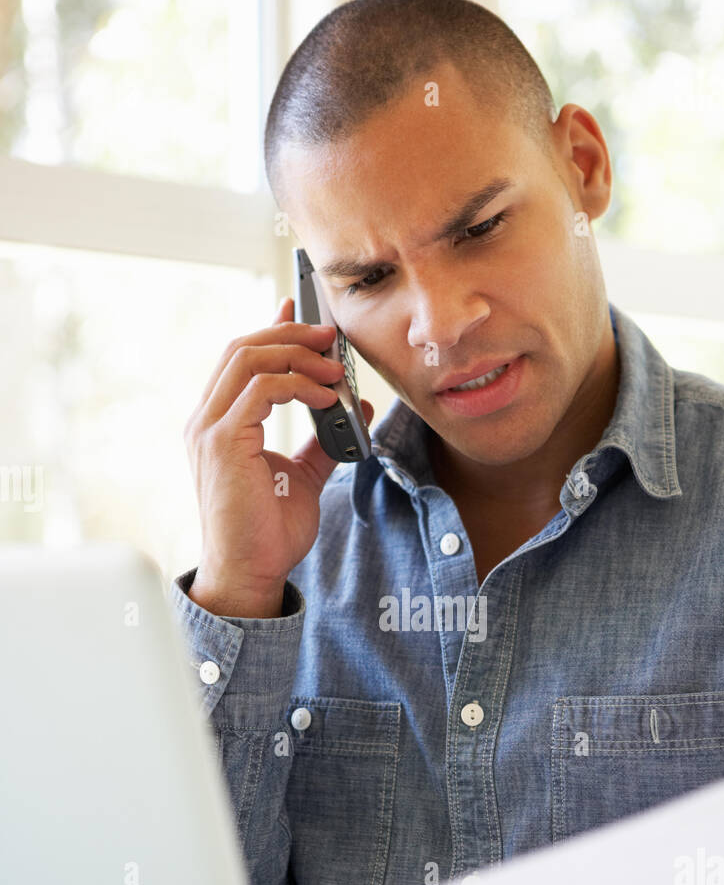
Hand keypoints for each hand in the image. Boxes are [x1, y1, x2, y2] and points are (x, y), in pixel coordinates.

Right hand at [183, 295, 373, 600]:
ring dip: (298, 354)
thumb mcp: (304, 476)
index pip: (239, 358)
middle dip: (291, 333)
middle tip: (332, 335)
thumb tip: (357, 409)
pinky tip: (329, 398)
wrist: (251, 574)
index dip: (272, 328)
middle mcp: (205, 420)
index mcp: (217, 423)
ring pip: (249, 358)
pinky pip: (262, 389)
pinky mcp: (223, 442)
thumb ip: (324, 441)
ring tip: (336, 368)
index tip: (304, 310)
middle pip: (242, 347)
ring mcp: (209, 429)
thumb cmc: (268, 533)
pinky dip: (300, 385)